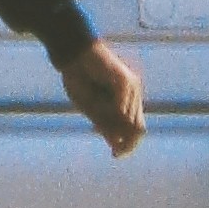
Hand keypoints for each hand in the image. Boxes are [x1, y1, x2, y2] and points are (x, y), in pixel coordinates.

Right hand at [59, 38, 145, 156]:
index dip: (130, 145)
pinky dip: (108, 113)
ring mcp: (131, 86)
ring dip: (107, 122)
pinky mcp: (124, 80)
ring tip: (90, 104)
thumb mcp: (90, 107)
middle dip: (122, 138)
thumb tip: (117, 145)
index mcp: (127, 101)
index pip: (137, 129)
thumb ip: (104, 124)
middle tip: (106, 139)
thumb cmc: (78, 77)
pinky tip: (96, 106)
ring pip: (126, 120)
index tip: (115, 155)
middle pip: (137, 127)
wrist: (72, 52)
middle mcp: (134, 94)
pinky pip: (120, 108)